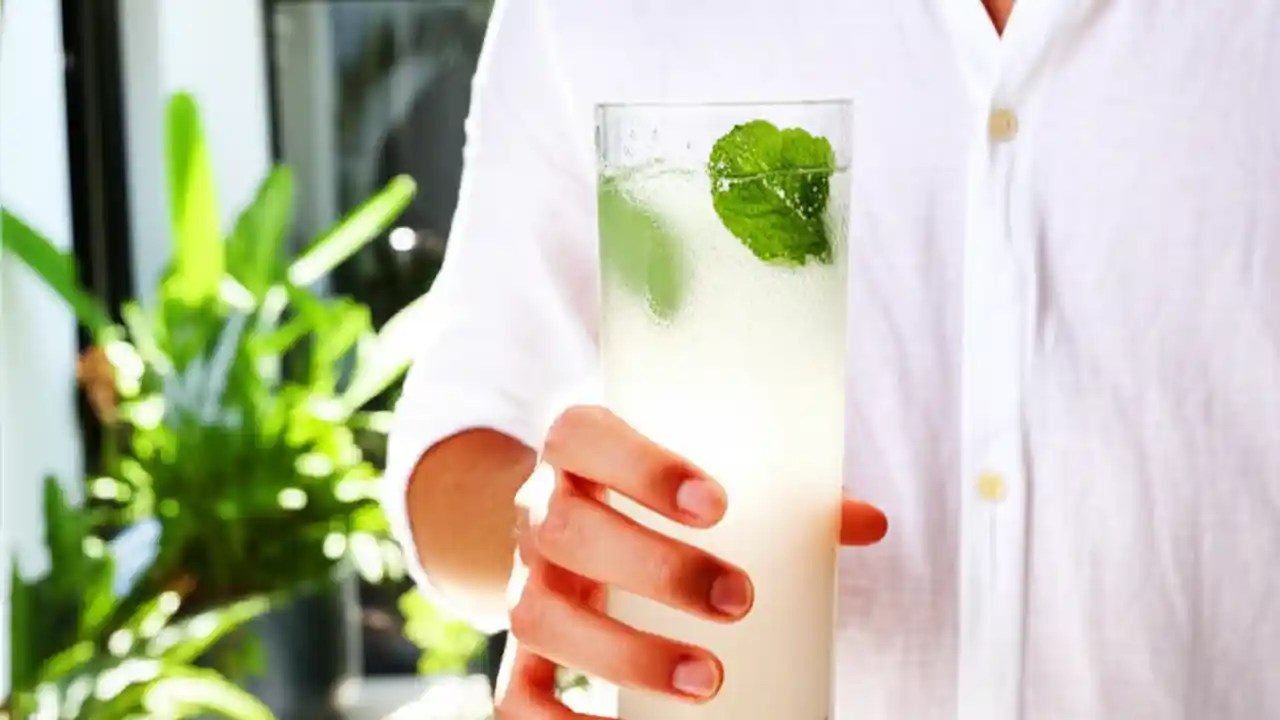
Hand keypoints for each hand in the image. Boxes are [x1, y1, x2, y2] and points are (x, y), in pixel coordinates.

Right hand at [494, 406, 887, 718]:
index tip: (717, 505)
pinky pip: (516, 693)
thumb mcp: (690, 470)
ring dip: (624, 652)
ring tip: (707, 679)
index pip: (585, 436)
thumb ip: (777, 492)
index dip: (641, 468)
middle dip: (655, 570)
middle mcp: (539, 509)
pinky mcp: (519, 647)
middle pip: (568, 531)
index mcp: (578, 448)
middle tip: (739, 599)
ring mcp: (523, 580)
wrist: (554, 515)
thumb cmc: (646, 492)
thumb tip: (869, 523)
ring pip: (540, 616)